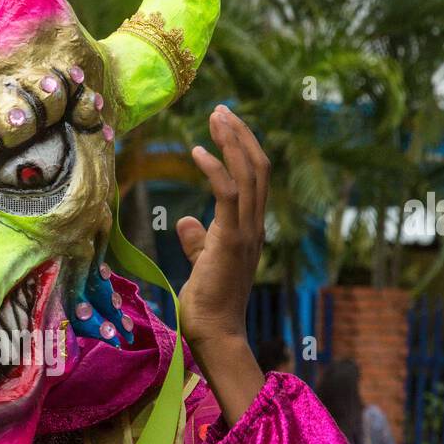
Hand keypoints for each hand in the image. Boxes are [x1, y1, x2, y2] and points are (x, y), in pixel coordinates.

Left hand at [176, 106, 268, 424]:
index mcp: (250, 229)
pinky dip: (216, 169)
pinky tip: (198, 152)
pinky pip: (229, 195)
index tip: (224, 125)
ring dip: (233, 142)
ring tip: (216, 117)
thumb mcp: (203, 262)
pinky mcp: (231, 241)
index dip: (242, 149)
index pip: (255, 179)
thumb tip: (185, 221)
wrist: (214, 333)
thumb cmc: (207, 304)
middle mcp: (255, 226)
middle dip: (240, 135)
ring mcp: (247, 233)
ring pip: (249, 175)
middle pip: (258, 168)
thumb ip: (198, 240)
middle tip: (221, 110)